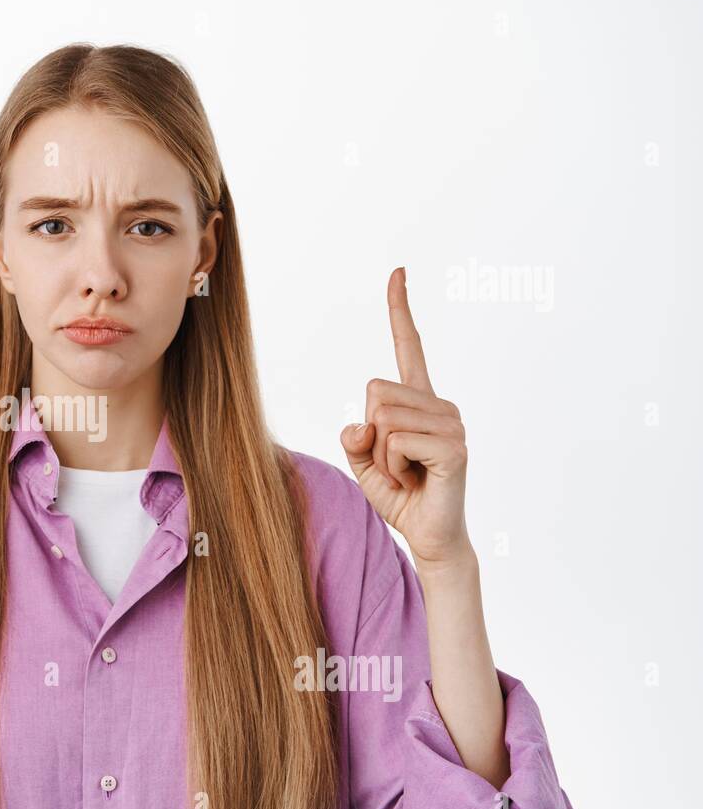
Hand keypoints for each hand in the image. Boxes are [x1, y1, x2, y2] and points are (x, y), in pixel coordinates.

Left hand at [339, 267, 470, 566]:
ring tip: (408, 473)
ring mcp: (451, 424)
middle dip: (370, 434)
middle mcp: (440, 404)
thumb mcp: (363, 462)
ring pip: (382, 419)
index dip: (400, 310)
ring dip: (381, 456)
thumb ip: (356, 437)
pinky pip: (396, 443)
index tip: (397, 272)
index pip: (408, 346)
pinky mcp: (454, 447)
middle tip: (396, 463)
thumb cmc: (401, 495)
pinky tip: (416, 480)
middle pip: (374, 391)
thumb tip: (362, 424)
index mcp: (419, 400)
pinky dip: (392, 467)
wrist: (429, 535)